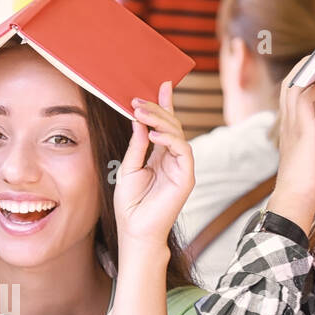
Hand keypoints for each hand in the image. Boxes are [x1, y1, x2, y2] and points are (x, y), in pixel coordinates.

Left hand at [115, 80, 194, 249]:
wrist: (135, 230)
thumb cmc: (130, 204)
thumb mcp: (128, 168)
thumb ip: (136, 145)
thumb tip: (139, 120)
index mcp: (160, 156)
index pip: (164, 125)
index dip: (164, 104)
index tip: (162, 84)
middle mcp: (173, 159)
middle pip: (171, 125)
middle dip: (156, 109)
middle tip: (138, 100)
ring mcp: (182, 167)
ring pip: (177, 134)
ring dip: (160, 120)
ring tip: (141, 113)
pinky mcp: (187, 176)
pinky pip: (183, 150)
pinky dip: (169, 139)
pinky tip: (154, 135)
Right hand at [266, 57, 314, 230]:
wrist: (299, 202)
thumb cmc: (314, 187)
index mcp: (294, 130)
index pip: (297, 94)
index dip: (312, 80)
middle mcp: (289, 123)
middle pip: (292, 81)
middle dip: (312, 67)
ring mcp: (291, 123)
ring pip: (294, 80)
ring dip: (313, 69)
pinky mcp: (300, 126)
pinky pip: (303, 91)